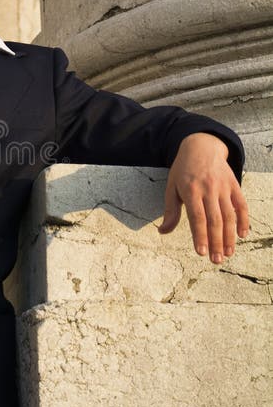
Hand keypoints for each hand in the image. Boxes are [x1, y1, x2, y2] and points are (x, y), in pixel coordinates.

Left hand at [158, 132, 248, 262]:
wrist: (201, 146)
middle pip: (214, 220)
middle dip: (216, 242)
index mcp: (191, 190)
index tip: (201, 252)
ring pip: (229, 215)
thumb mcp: (171, 187)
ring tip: (228, 253)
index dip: (200, 236)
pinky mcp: (234, 185)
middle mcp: (208, 189)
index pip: (197, 218)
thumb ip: (170, 211)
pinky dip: (243, 220)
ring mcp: (223, 187)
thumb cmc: (183, 170)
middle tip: (216, 260)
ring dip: (230, 236)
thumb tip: (163, 231)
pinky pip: (241, 205)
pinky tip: (242, 235)